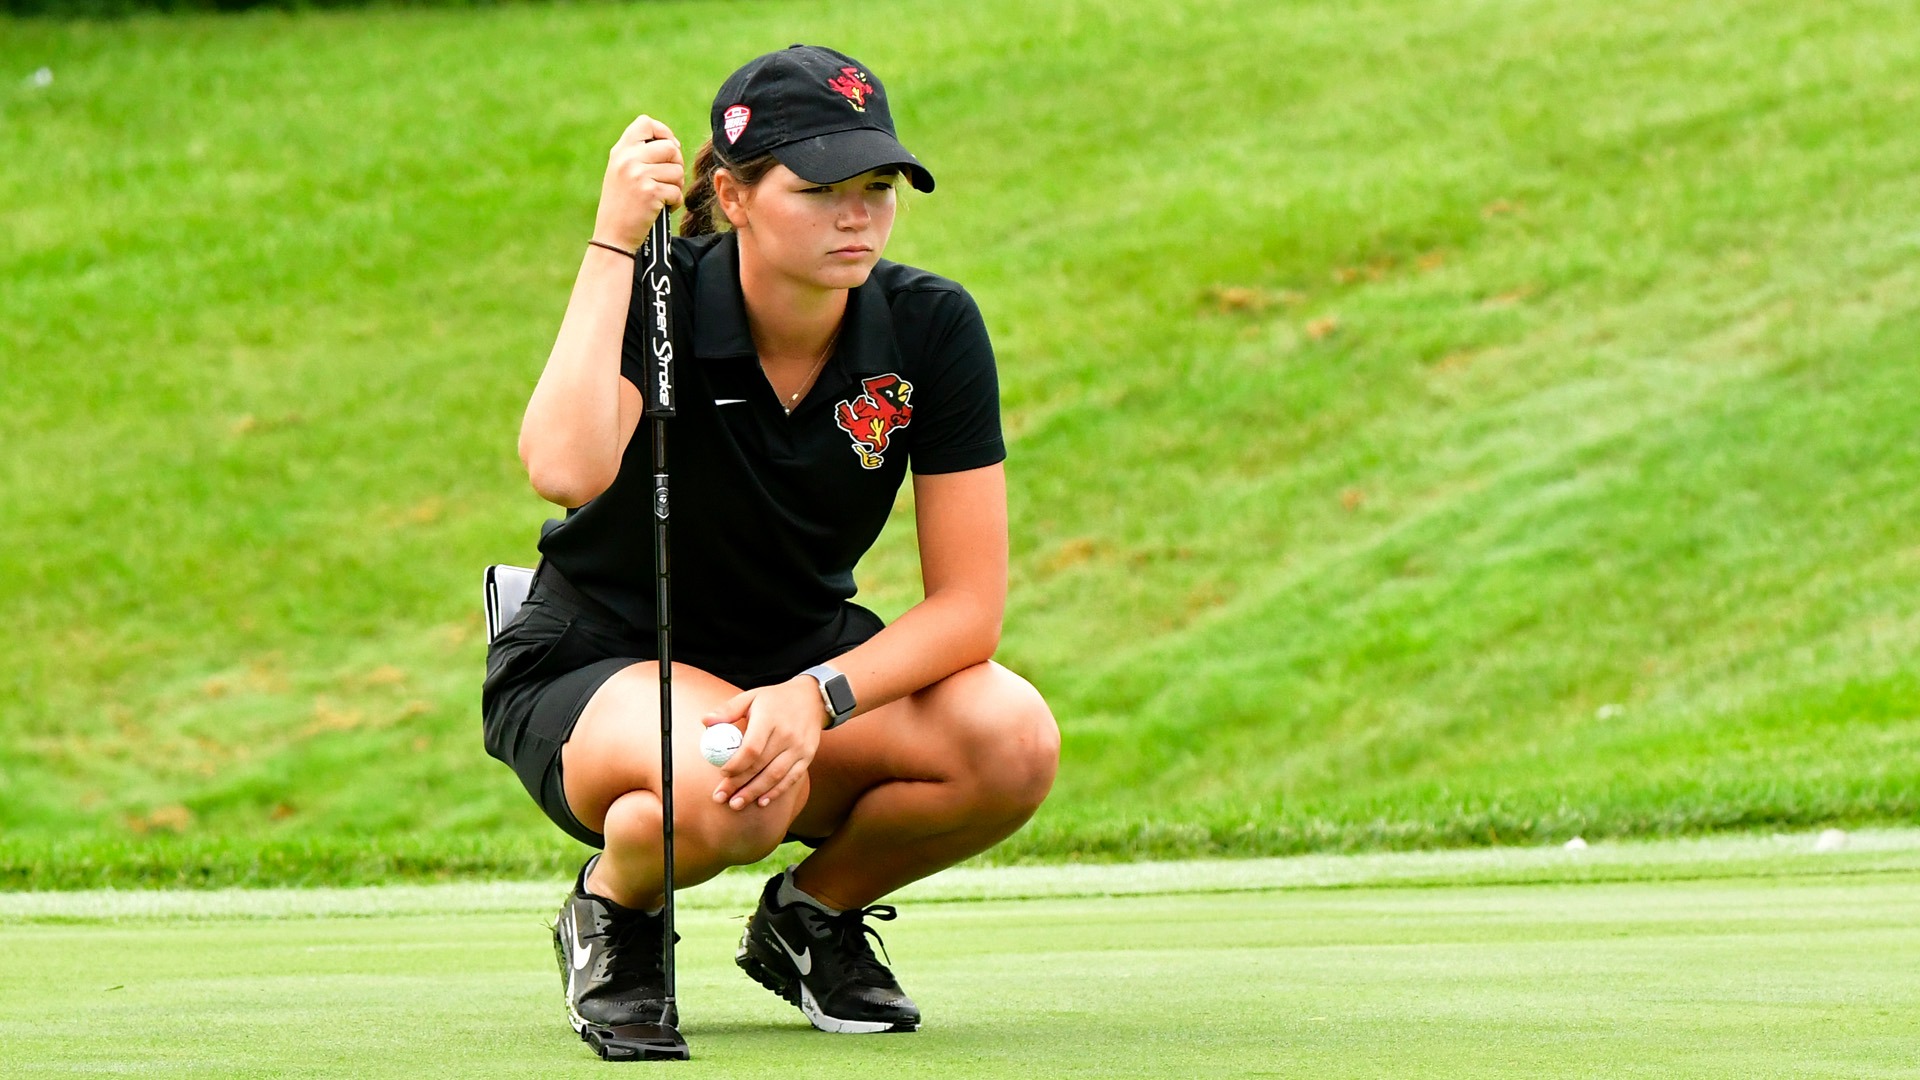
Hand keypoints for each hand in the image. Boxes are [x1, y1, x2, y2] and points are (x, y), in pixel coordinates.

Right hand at [592, 115, 684, 252]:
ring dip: (676, 186)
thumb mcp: (621, 172)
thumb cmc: (621, 205)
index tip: (669, 147)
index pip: (645, 123)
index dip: (663, 132)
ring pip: (677, 170)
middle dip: (676, 164)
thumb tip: (673, 144)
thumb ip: (638, 155)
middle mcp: (628, 159)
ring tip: (662, 196)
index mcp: (620, 151)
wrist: (613, 236)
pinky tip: (662, 208)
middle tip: (669, 179)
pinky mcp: (651, 193)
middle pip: (670, 147)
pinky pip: (677, 191)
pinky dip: (674, 202)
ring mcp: (639, 175)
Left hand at [701, 677, 825, 810]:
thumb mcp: (751, 697)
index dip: (735, 765)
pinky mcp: (808, 756)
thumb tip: (706, 721)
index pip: (752, 748)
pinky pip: (791, 778)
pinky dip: (776, 792)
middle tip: (721, 797)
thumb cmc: (775, 700)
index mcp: (770, 718)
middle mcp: (787, 735)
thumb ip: (728, 710)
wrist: (812, 699)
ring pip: (775, 776)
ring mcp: (799, 747)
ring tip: (736, 804)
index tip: (721, 774)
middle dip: (738, 784)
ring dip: (754, 792)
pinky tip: (761, 801)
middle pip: (760, 765)